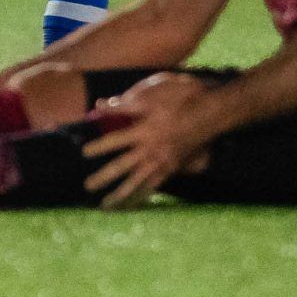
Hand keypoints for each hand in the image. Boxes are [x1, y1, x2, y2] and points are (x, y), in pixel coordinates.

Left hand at [82, 79, 214, 208]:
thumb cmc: (183, 95)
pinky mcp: (172, 168)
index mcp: (146, 129)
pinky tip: (132, 204)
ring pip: (138, 182)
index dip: (99, 145)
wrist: (212, 111)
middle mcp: (153, 149)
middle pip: (123, 166)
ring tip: (106, 206)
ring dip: (121, 195)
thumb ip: (126, 101)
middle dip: (104, 177)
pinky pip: (154, 186)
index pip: (116, 139)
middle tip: (88, 186)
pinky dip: (141, 196)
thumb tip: (101, 106)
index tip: (84, 152)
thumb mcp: (154, 90)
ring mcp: (163, 161)